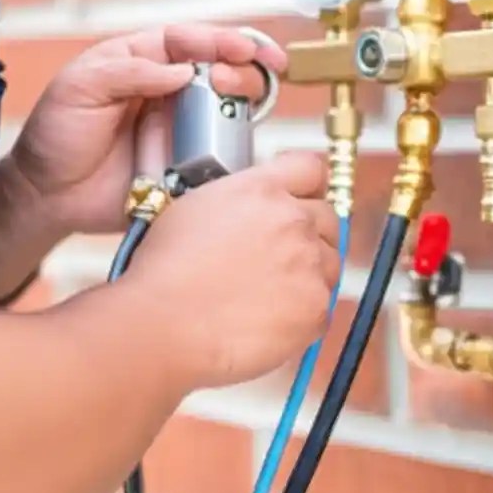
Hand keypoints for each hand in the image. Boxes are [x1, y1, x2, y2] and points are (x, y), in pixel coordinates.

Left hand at [6, 25, 285, 235]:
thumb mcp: (79, 87)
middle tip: (235, 80)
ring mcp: (180, 129)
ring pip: (229, 108)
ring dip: (244, 101)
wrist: (47, 196)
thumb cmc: (55, 134)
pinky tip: (240, 145)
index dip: (221, 39)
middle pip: (221, 69)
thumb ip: (129, 71)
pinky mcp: (186, 166)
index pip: (189, 41)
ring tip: (238, 104)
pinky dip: (238, 147)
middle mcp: (169, 92)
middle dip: (240, 68)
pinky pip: (221, 153)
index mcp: (142, 61)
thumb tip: (183, 71)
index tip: (245, 48)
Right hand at [121, 152, 339, 388]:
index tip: (300, 199)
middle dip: (307, 234)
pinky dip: (301, 314)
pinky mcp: (314, 309)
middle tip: (277, 256)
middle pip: (327, 217)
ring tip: (266, 293)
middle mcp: (291, 220)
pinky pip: (321, 306)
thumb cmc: (164, 273)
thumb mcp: (193, 207)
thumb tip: (250, 210)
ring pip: (330, 263)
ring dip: (308, 274)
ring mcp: (309, 265)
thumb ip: (237, 198)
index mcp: (260, 190)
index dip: (305, 186)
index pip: (310, 168)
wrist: (163, 325)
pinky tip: (266, 319)